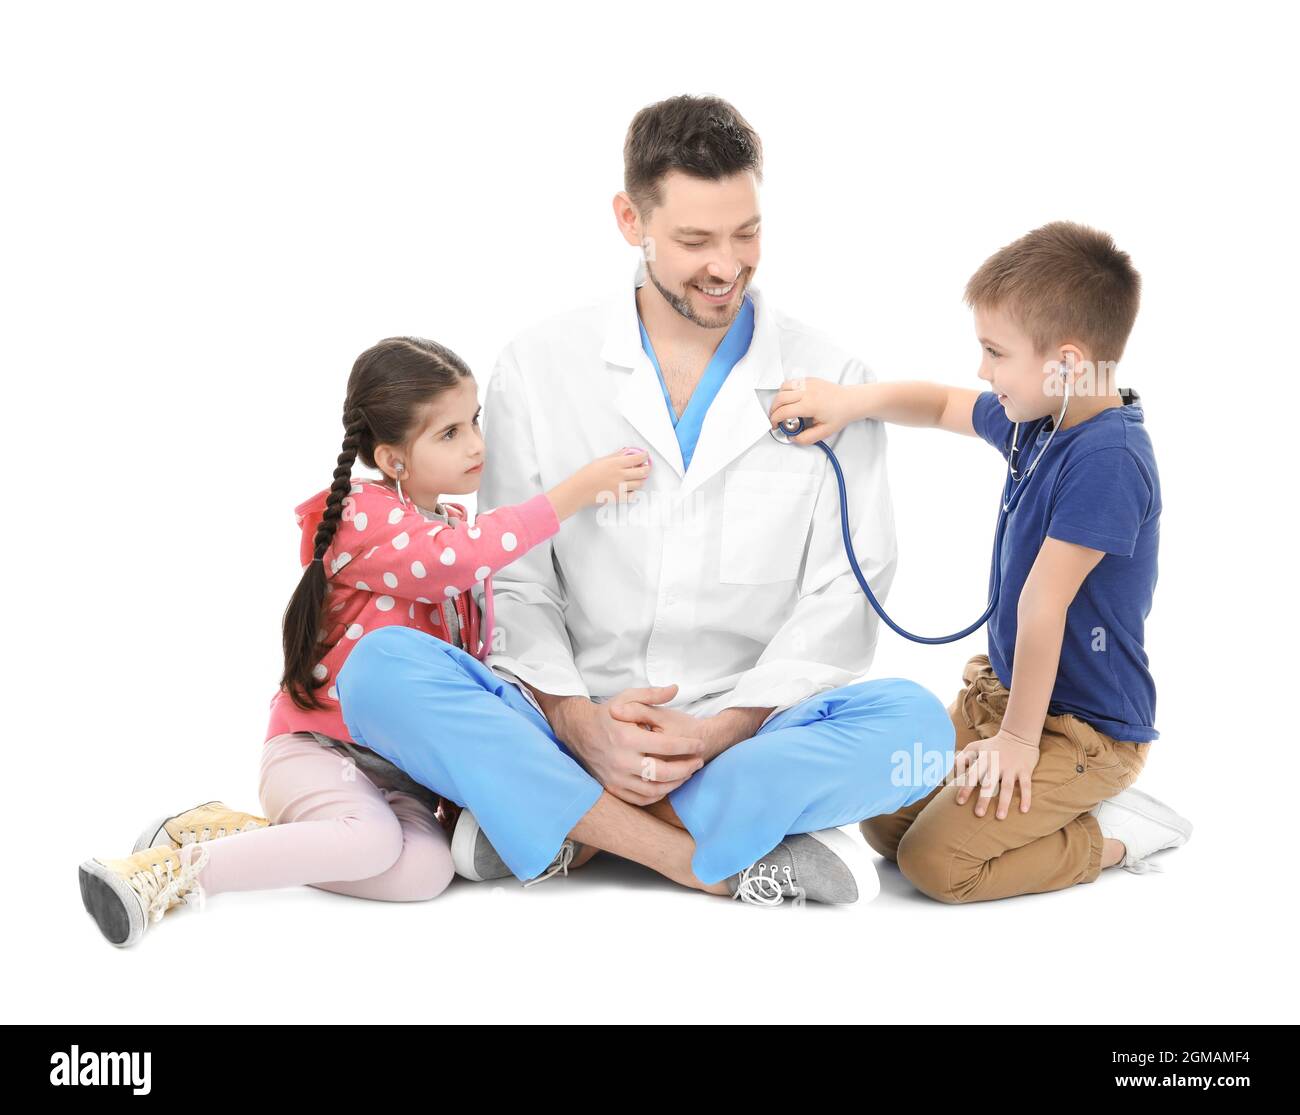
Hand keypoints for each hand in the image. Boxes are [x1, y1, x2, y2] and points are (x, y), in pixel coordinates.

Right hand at [564, 684, 704, 804]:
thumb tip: (676, 689)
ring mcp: (615, 777)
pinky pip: (640, 799)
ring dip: (675, 784)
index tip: (700, 745)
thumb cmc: (607, 714)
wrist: (579, 730)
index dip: (688, 747)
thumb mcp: (627, 697)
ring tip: (687, 773)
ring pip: (653, 790)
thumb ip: (652, 694)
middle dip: (686, 769)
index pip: (667, 746)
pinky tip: (668, 784)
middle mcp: (621, 761)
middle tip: (698, 762)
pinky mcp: (612, 787)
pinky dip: (657, 795)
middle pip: (663, 773)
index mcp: (627, 738)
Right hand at [578, 448, 651, 504]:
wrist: (579, 490)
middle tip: (645, 467)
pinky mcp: (618, 498)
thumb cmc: (586, 474)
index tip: (645, 456)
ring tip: (636, 478)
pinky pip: (633, 496)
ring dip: (640, 480)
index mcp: (616, 464)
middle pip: (642, 472)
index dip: (644, 456)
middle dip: (646, 468)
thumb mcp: (601, 460)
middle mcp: (620, 475)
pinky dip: (634, 492)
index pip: (637, 458)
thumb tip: (626, 451)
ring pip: (639, 484)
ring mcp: (620, 487)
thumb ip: (616, 456)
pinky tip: (630, 489)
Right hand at [768, 376, 859, 444]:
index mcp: (810, 405)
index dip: (775, 420)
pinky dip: (786, 391)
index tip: (775, 425)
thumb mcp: (824, 432)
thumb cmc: (840, 415)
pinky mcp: (809, 379)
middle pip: (779, 398)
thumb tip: (792, 438)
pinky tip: (792, 400)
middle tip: (775, 418)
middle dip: (773, 410)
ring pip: (783, 387)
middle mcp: (807, 391)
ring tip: (783, 408)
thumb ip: (806, 438)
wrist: (851, 401)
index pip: (783, 411)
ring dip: (779, 399)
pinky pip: (791, 382)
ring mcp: (808, 383)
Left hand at [952, 729, 1040, 818]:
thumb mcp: (975, 747)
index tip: (959, 802)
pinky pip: (1026, 785)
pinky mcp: (1025, 770)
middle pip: (989, 783)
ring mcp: (1011, 768)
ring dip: (1004, 802)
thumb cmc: (993, 745)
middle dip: (983, 799)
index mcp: (983, 759)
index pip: (972, 775)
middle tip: (978, 814)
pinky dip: (1026, 797)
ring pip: (1008, 787)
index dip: (965, 787)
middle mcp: (997, 764)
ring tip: (1000, 817)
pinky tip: (1024, 810)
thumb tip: (949, 769)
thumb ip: (962, 758)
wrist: (1018, 734)